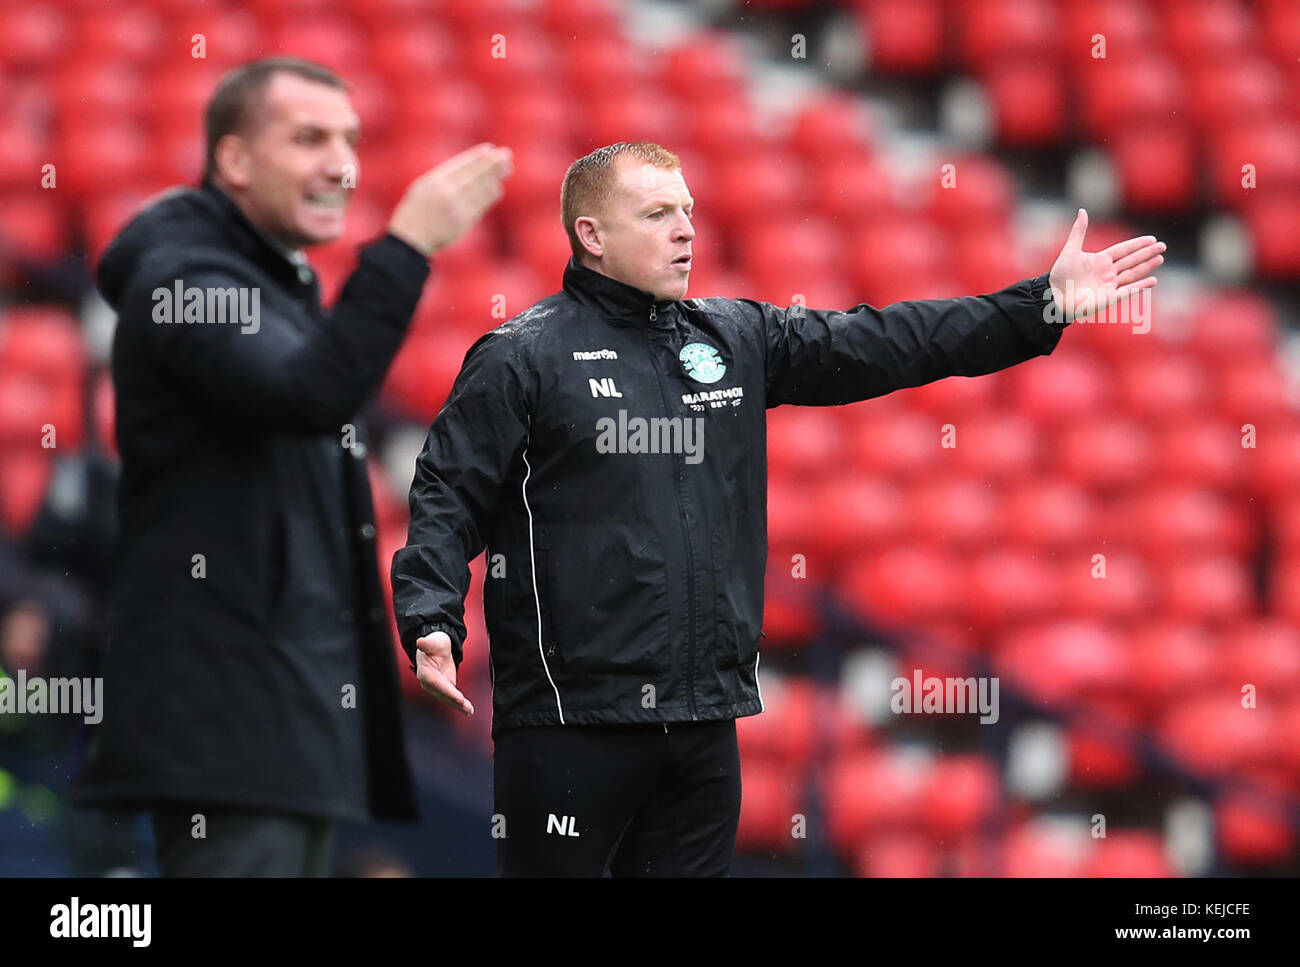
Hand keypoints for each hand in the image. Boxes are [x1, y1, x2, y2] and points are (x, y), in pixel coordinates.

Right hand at [387, 143, 513, 256]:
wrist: (411, 241)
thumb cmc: (414, 213)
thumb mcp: (421, 189)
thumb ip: (441, 179)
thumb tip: (466, 170)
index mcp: (434, 181)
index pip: (460, 165)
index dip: (476, 156)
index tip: (489, 149)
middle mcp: (446, 192)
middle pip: (474, 174)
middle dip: (491, 163)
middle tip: (506, 155)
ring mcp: (456, 207)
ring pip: (480, 188)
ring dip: (495, 177)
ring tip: (507, 167)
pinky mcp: (463, 222)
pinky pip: (480, 205)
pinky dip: (490, 195)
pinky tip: (497, 188)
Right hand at [415, 631, 473, 715]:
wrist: (437, 648)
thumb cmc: (434, 644)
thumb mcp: (433, 641)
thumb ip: (427, 644)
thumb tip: (420, 642)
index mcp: (424, 672)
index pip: (436, 683)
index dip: (446, 691)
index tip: (457, 697)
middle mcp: (429, 683)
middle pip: (442, 694)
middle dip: (454, 700)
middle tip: (466, 706)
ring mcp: (437, 687)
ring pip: (447, 698)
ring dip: (458, 706)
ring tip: (469, 711)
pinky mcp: (445, 688)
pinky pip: (452, 698)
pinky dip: (460, 704)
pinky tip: (468, 710)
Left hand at [1049, 208, 1164, 323]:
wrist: (1054, 296)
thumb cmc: (1060, 275)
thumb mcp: (1070, 250)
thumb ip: (1079, 231)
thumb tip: (1083, 210)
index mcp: (1100, 260)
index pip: (1123, 250)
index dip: (1137, 244)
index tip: (1152, 239)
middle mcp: (1107, 272)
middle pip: (1132, 260)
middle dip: (1147, 254)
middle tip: (1163, 246)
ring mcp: (1109, 286)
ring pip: (1133, 274)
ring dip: (1147, 267)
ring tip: (1160, 259)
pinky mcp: (1109, 298)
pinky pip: (1128, 291)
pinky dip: (1140, 287)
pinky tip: (1153, 281)